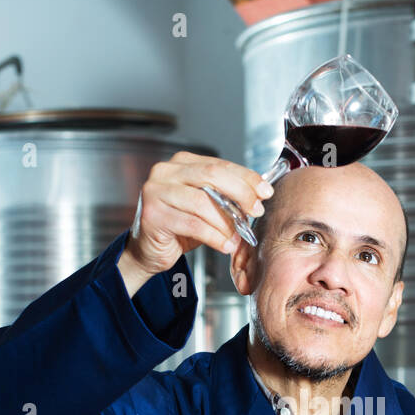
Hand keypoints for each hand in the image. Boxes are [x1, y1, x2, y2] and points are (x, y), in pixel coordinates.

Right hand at [119, 151, 272, 293]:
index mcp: (182, 163)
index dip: (246, 177)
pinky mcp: (153, 215)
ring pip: (202, 202)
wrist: (149, 250)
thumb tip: (259, 194)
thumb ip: (226, 196)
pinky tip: (224, 245)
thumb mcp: (207, 207)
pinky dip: (214, 236)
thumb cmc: (179, 227)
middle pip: (212, 176)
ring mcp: (156, 191)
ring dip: (226, 221)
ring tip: (237, 236)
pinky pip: (192, 224)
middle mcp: (166, 172)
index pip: (220, 164)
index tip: (265, 191)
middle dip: (240, 193)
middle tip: (255, 210)